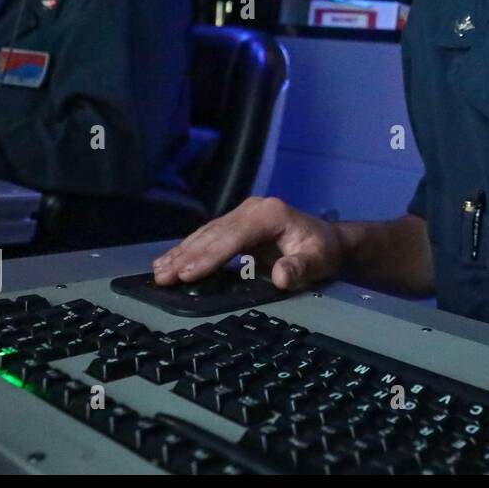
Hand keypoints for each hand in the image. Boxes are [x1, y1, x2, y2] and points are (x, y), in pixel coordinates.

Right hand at [152, 196, 351, 290]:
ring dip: (181, 254)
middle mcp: (252, 209)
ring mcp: (243, 215)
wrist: (329, 240)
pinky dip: (188, 250)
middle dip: (186, 257)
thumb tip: (281, 277)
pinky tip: (170, 262)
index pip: (233, 237)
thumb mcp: (319, 260)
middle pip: (214, 235)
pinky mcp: (236, 224)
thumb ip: (301, 268)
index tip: (187, 274)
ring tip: (159, 272)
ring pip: (206, 234)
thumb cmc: (324, 250)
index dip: (209, 256)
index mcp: (270, 214)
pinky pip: (208, 237)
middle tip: (163, 277)